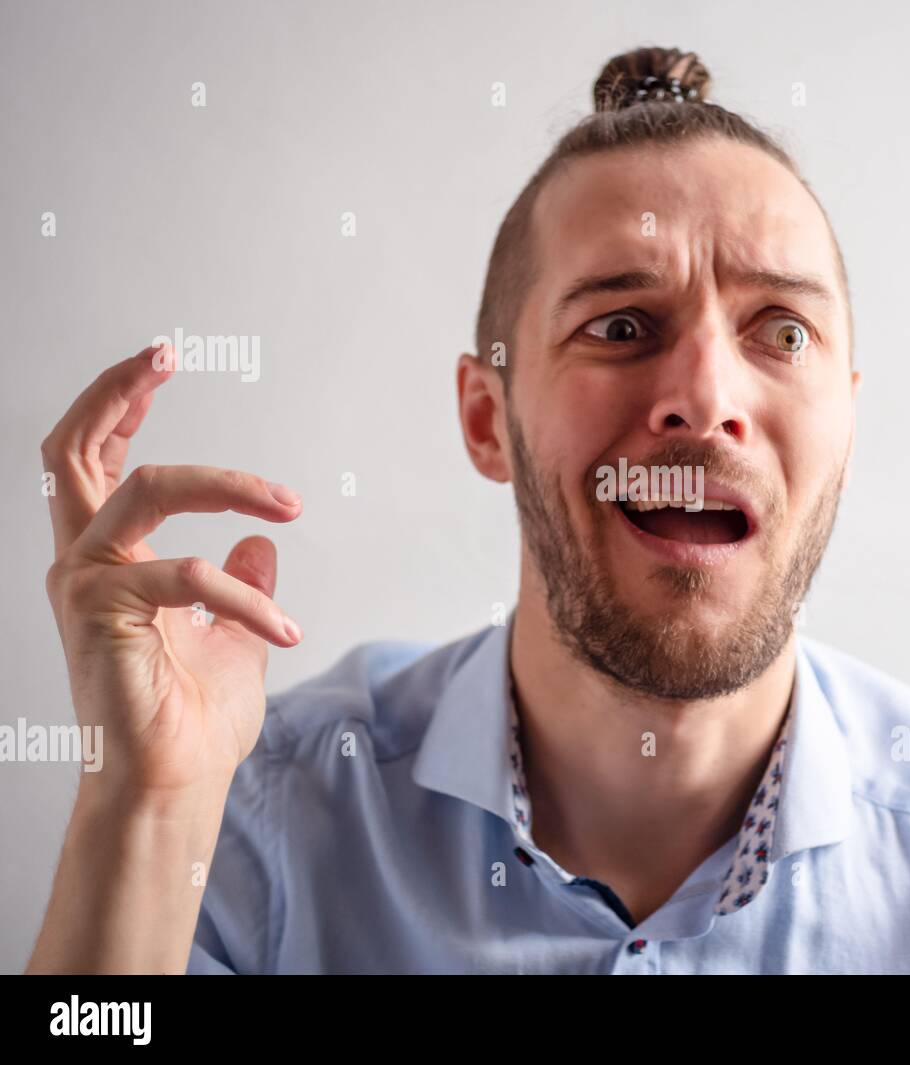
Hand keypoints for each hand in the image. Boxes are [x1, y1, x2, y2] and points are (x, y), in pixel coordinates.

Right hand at [41, 343, 303, 803]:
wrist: (174, 785)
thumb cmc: (194, 719)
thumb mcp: (233, 635)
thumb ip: (242, 583)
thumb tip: (264, 541)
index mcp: (108, 561)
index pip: (97, 464)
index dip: (120, 407)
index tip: (160, 363)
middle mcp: (81, 563)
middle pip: (74, 450)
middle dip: (117, 391)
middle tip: (165, 353)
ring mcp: (83, 584)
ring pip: (147, 488)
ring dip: (229, 484)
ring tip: (290, 504)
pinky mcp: (101, 612)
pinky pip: (186, 573)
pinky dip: (246, 596)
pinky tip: (285, 633)